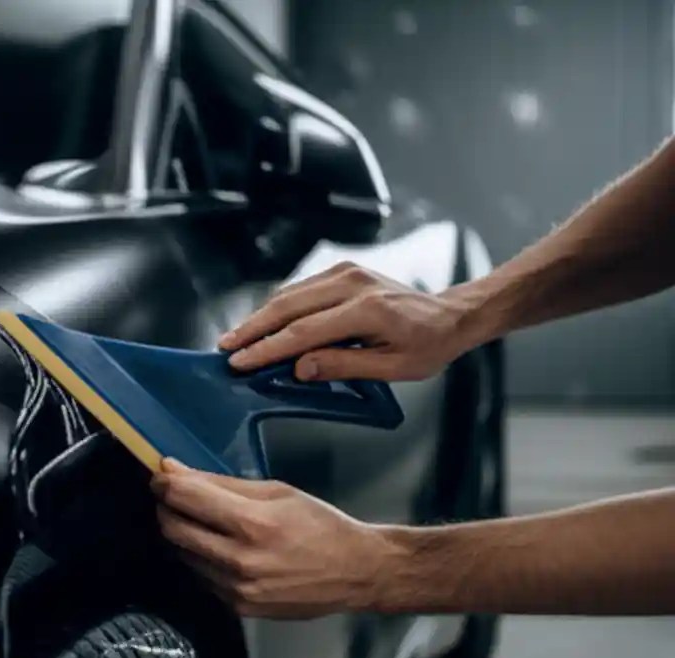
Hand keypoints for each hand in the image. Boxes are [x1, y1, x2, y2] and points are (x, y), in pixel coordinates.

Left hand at [150, 458, 399, 618]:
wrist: (356, 573)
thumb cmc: (320, 525)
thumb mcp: (275, 491)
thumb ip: (220, 483)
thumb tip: (174, 471)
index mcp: (252, 523)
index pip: (183, 498)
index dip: (164, 483)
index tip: (161, 476)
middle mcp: (239, 559)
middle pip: (172, 528)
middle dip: (167, 507)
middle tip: (178, 497)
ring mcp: (236, 588)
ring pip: (182, 553)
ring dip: (184, 533)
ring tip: (207, 522)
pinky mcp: (238, 607)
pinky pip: (201, 576)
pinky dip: (202, 558)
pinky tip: (224, 548)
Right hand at [218, 262, 479, 380]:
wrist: (450, 314)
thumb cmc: (428, 346)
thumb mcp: (393, 368)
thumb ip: (344, 366)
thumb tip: (299, 368)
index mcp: (367, 310)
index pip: (303, 332)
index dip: (267, 349)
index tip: (241, 362)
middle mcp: (353, 284)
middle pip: (287, 306)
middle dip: (252, 328)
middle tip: (226, 348)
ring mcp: (346, 272)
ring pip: (289, 294)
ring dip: (260, 317)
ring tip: (237, 339)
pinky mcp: (342, 270)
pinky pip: (300, 289)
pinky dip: (278, 308)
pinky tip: (262, 324)